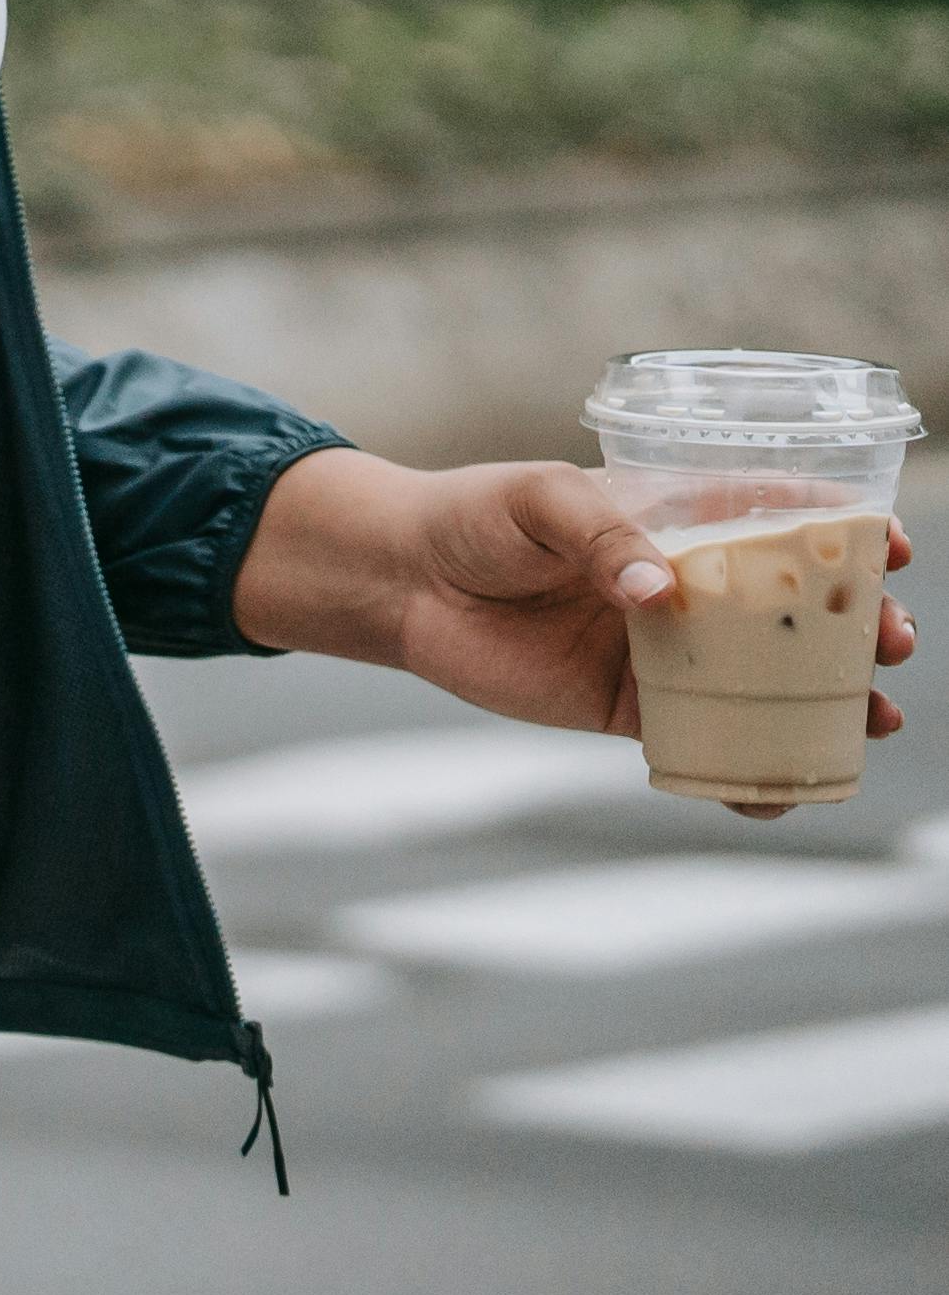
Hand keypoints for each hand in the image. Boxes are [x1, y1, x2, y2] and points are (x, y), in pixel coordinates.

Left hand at [234, 449, 916, 816]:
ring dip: (829, 704)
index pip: (784, 518)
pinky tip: (780, 793)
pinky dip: (743, 770)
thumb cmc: (474, 517)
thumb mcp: (540, 501)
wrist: (402, 580)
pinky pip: (701, 742)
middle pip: (798, 609)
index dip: (848, 532)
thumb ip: (601, 537)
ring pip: (767, 681)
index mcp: (680, 517)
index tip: (890, 550)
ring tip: (875, 720)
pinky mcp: (628, 705)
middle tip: (890, 643)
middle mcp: (688, 584)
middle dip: (860, 627)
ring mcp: (664, 649)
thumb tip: (655, 590)